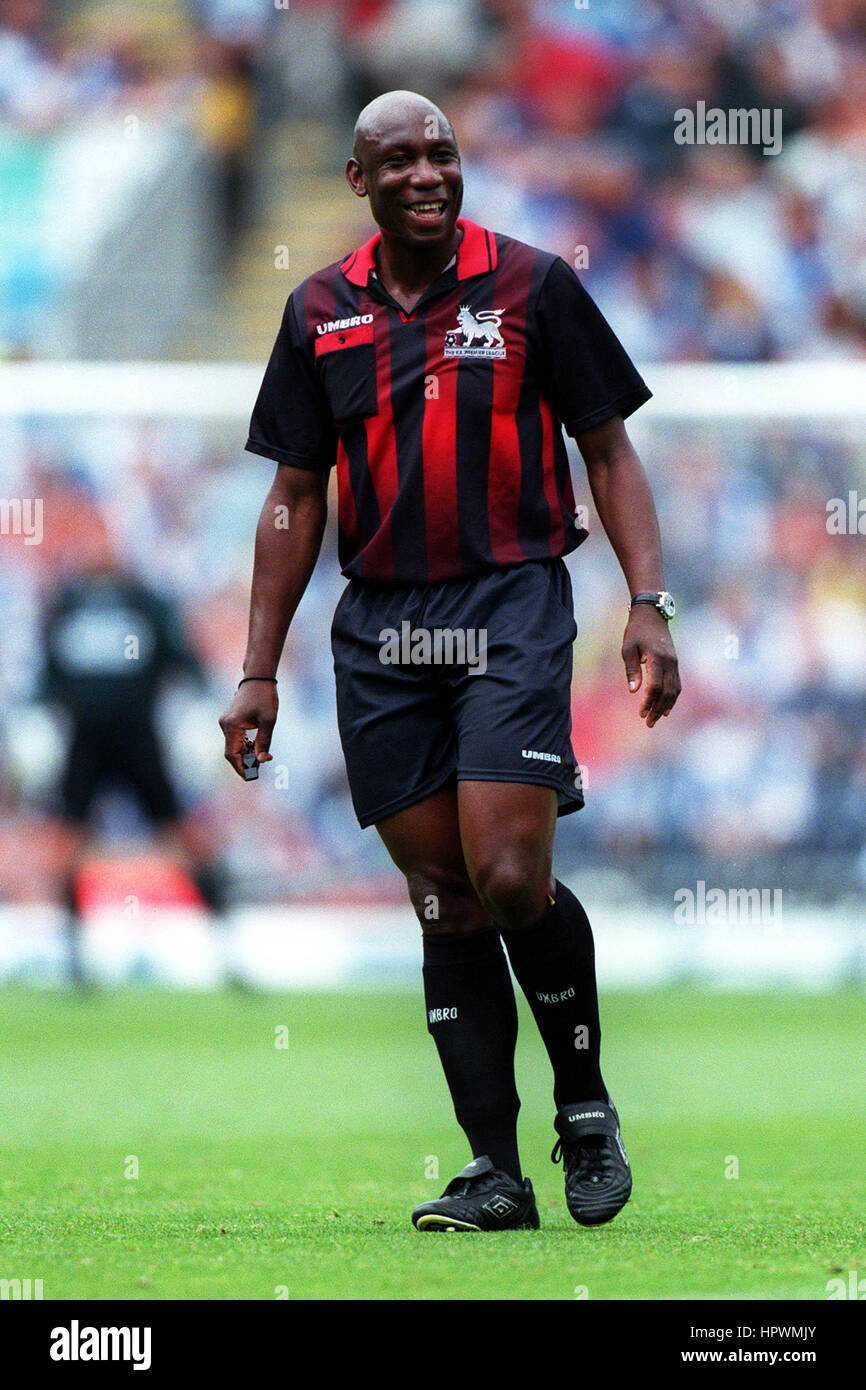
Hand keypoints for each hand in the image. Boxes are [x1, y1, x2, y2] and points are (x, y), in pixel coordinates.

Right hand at [219, 681, 277, 777]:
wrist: (258, 677)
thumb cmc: (264, 696)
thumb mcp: (268, 721)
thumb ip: (264, 742)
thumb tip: (262, 760)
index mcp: (231, 726)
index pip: (232, 754)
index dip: (241, 768)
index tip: (250, 777)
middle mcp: (225, 725)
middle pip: (231, 752)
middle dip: (244, 762)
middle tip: (258, 770)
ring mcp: (226, 722)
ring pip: (233, 745)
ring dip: (245, 754)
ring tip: (260, 758)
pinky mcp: (230, 720)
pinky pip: (235, 738)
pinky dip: (244, 745)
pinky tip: (255, 747)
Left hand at [621, 607, 680, 728]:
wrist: (652, 613)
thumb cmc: (636, 630)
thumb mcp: (628, 648)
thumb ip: (631, 670)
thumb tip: (633, 691)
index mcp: (657, 658)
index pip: (655, 686)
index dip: (648, 702)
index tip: (640, 713)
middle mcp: (670, 662)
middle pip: (667, 692)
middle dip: (658, 709)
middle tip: (648, 723)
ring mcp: (675, 662)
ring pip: (675, 690)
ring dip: (666, 706)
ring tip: (656, 718)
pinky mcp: (675, 662)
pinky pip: (677, 684)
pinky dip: (673, 697)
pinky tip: (666, 707)